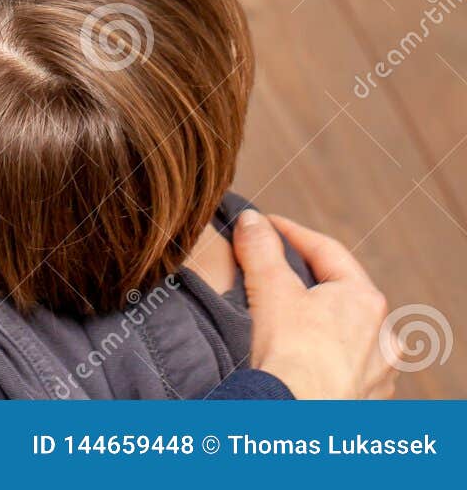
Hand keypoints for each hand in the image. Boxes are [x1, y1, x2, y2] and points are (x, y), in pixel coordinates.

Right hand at [233, 209, 396, 398]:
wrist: (298, 415)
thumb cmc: (292, 352)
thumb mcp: (270, 287)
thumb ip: (260, 248)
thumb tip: (251, 220)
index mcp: (366, 298)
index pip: (327, 250)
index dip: (291, 232)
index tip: (265, 225)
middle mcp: (384, 333)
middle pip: (341, 290)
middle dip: (308, 278)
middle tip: (275, 268)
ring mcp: (380, 369)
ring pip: (350, 331)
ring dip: (323, 319)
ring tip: (291, 317)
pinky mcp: (369, 397)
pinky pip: (350, 365)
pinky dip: (329, 355)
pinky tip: (308, 358)